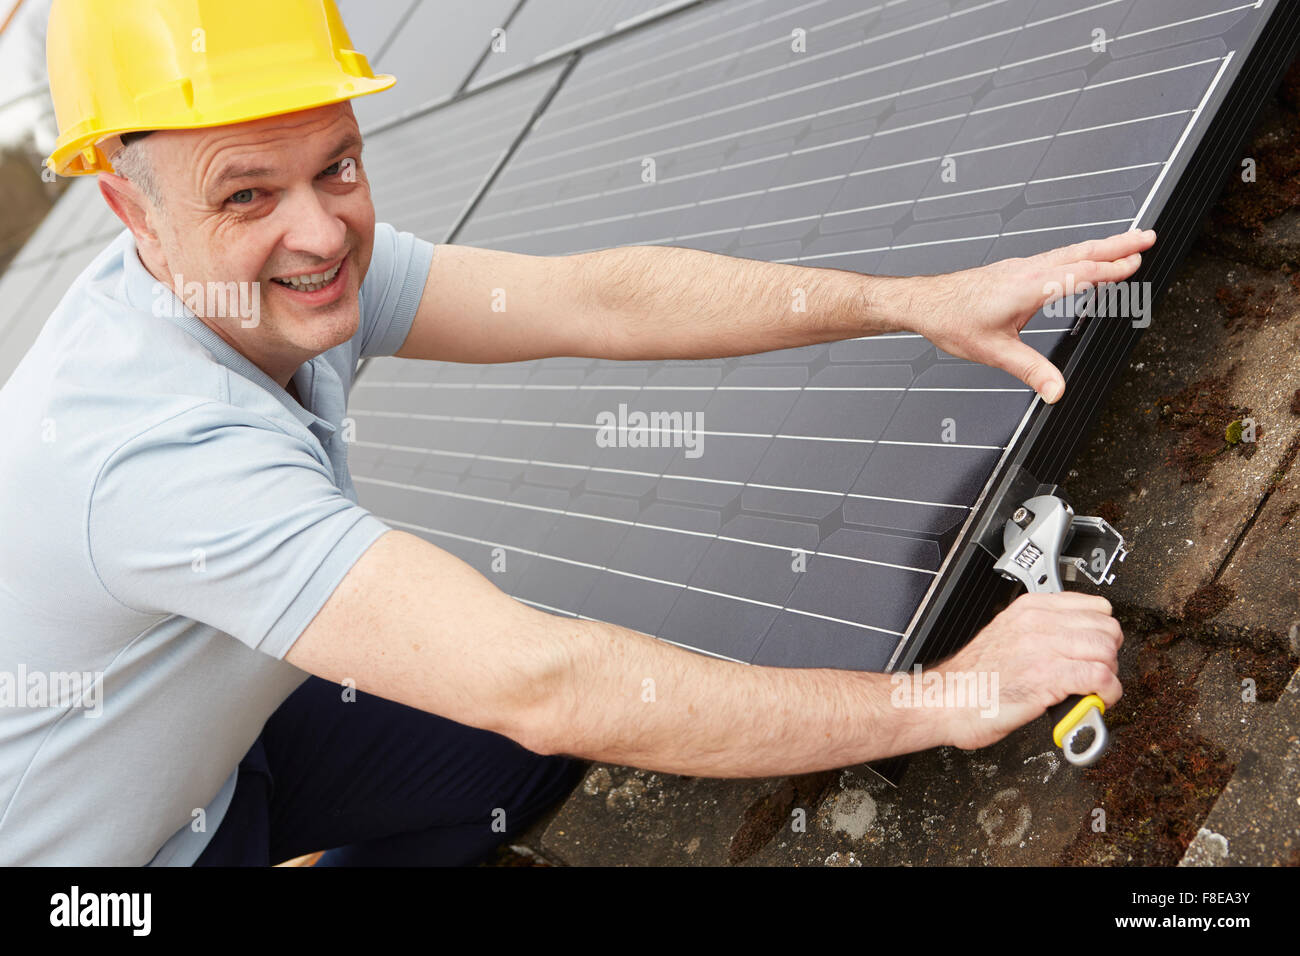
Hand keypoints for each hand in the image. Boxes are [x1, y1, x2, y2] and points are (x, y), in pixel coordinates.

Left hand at [903, 229, 1155, 402]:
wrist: (924, 302)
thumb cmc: (952, 321)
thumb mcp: (993, 352)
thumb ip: (1029, 371)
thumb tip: (1056, 392)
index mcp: (1027, 286)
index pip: (1077, 274)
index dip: (1108, 270)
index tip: (1136, 263)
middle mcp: (1027, 271)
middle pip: (1080, 253)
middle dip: (1117, 244)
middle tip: (1149, 237)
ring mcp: (1021, 267)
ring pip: (1069, 252)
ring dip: (1102, 246)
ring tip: (1130, 242)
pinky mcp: (1015, 270)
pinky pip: (1056, 256)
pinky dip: (1080, 254)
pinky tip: (1085, 258)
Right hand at [935, 592, 1122, 750]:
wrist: (944, 701)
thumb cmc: (971, 680)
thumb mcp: (1005, 637)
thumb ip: (1040, 634)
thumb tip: (1074, 644)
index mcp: (1029, 609)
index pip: (1095, 606)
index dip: (1101, 633)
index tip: (1095, 650)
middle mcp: (1037, 623)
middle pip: (1107, 628)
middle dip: (1110, 655)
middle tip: (1096, 672)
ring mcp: (1043, 648)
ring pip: (1107, 652)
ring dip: (1109, 675)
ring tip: (1094, 689)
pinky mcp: (1048, 677)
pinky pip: (1102, 678)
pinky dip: (1108, 694)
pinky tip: (1095, 700)